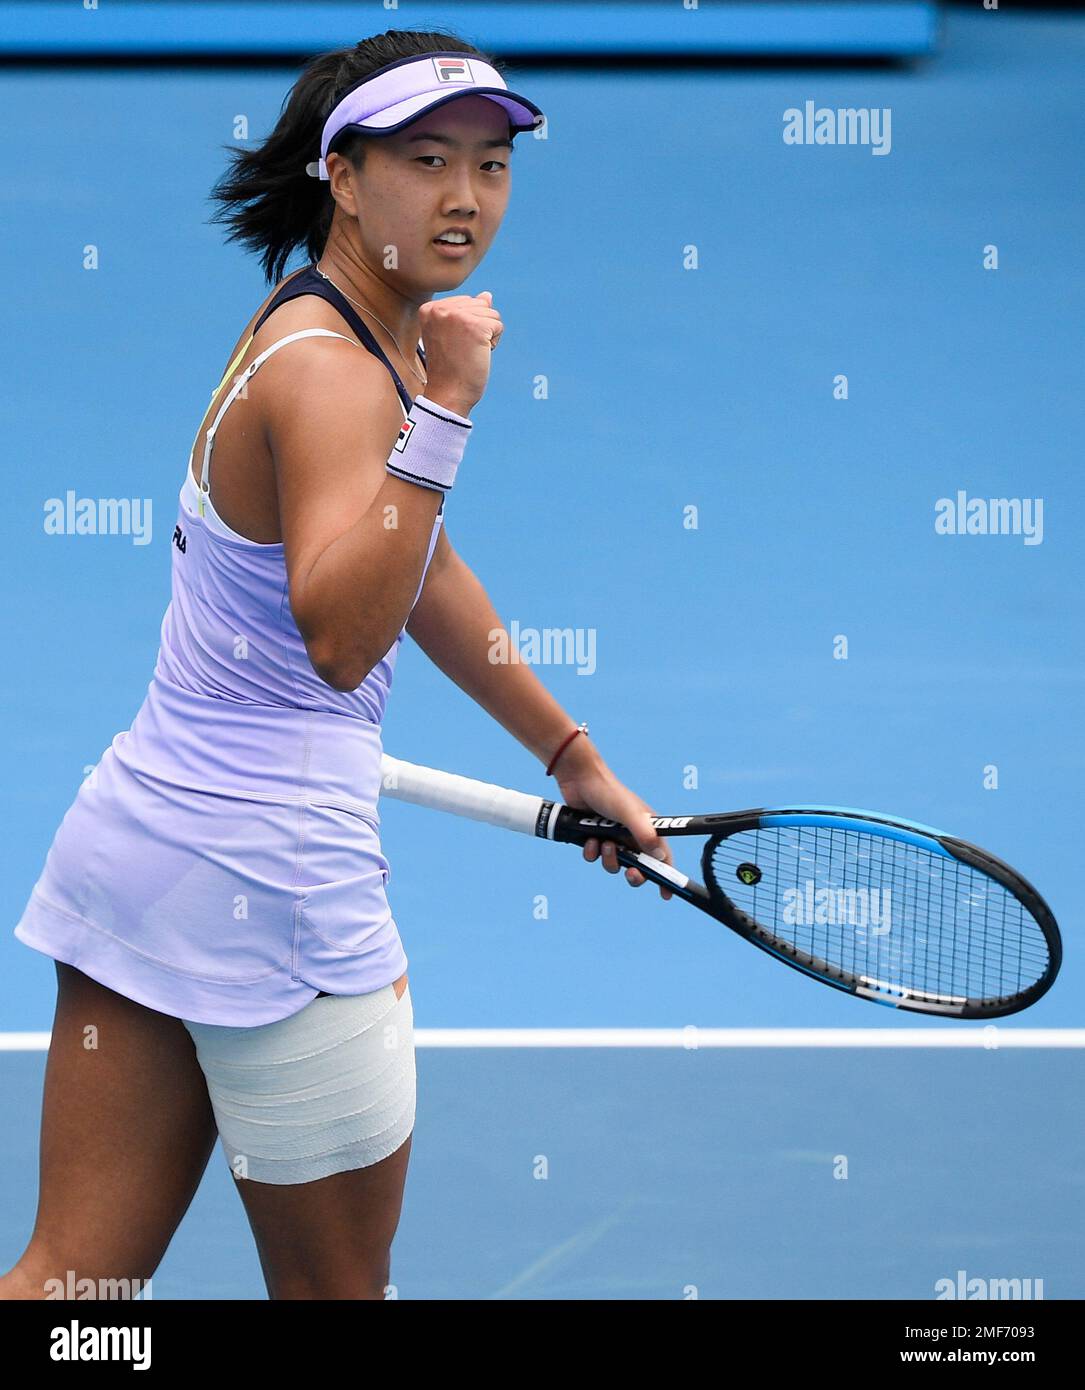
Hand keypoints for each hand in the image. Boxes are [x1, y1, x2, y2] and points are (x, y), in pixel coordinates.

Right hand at [419, 290, 502, 415]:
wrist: (448, 394)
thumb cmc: (450, 369)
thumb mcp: (453, 335)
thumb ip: (467, 311)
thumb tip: (487, 295)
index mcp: (429, 308)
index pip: (466, 301)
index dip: (467, 326)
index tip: (452, 345)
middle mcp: (440, 308)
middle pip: (480, 304)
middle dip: (479, 328)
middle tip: (461, 350)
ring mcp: (458, 316)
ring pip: (491, 314)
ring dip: (487, 336)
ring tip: (468, 352)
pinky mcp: (475, 326)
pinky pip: (498, 325)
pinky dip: (494, 343)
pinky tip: (478, 355)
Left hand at [553, 752, 674, 900]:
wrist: (578, 779)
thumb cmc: (609, 792)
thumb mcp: (629, 813)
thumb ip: (644, 834)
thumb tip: (660, 856)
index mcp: (647, 829)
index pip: (663, 857)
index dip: (666, 876)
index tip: (666, 894)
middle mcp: (632, 834)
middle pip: (639, 867)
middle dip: (634, 874)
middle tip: (630, 874)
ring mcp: (613, 836)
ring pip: (614, 863)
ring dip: (608, 859)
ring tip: (603, 843)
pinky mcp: (595, 836)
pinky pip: (596, 856)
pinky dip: (592, 852)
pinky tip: (589, 840)